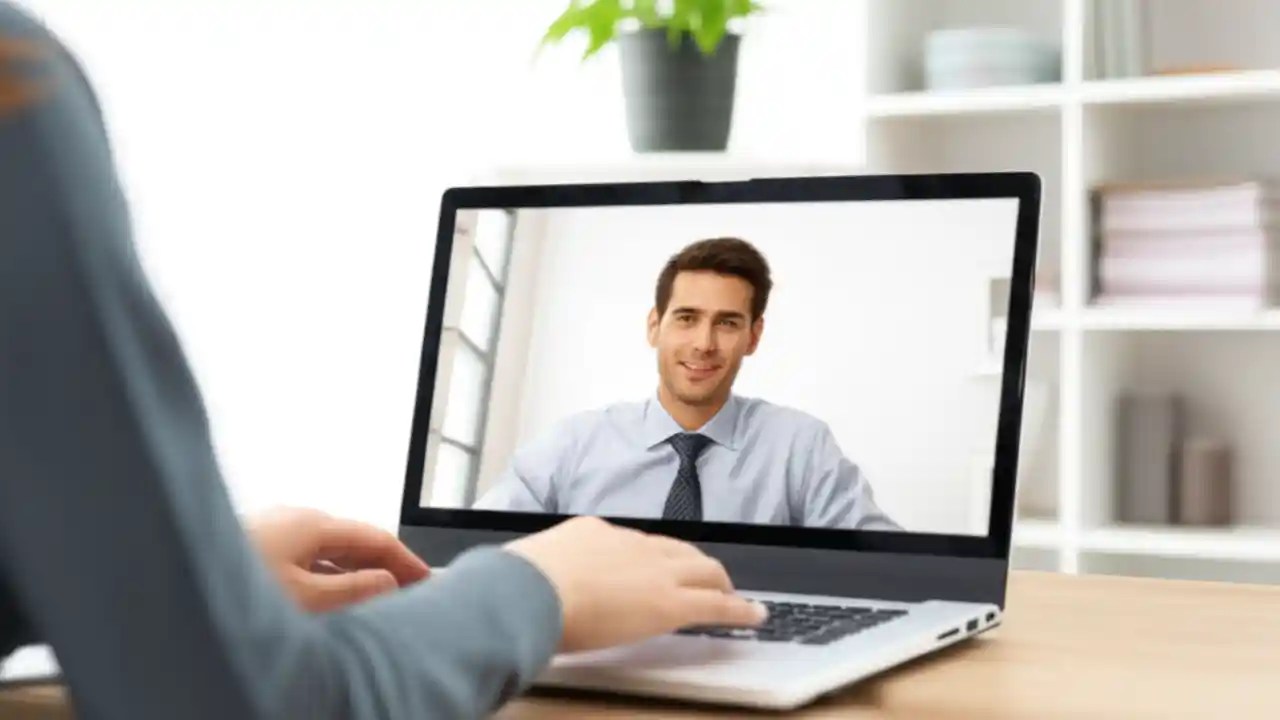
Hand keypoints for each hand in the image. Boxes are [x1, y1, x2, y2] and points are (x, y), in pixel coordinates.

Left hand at [247, 507, 430, 612]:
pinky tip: (333, 596)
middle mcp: (296, 519)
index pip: (375, 537)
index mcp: (313, 523)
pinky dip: (330, 576)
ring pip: (329, 551)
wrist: (171, 591)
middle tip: (409, 594)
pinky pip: (308, 559)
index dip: (405, 560)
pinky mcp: (257, 549)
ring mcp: (274, 531)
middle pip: (354, 542)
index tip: (428, 581)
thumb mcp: (304, 598)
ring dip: (356, 573)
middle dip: (384, 566)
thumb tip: (388, 580)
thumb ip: (352, 590)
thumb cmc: (235, 591)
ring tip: (378, 598)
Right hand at [504, 516, 766, 652]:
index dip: (649, 558)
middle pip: (676, 548)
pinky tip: (753, 615)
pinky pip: (715, 604)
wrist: (528, 593)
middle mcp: (628, 543)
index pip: (632, 542)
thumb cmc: (513, 588)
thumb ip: (529, 575)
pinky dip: (739, 609)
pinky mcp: (669, 602)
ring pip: (703, 570)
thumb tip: (507, 585)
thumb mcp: (521, 570)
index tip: (650, 568)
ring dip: (720, 582)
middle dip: (694, 564)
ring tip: (734, 595)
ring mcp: (652, 570)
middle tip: (706, 579)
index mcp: (592, 532)